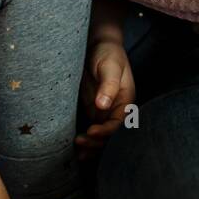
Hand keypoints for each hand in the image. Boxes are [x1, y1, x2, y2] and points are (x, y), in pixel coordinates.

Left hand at [76, 40, 135, 158]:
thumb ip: (109, 85)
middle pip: (109, 135)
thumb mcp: (110, 66)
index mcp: (125, 101)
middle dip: (96, 143)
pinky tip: (72, 147)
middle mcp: (115, 110)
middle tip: (79, 143)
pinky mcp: (90, 111)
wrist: (96, 44)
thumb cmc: (107, 53)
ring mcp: (102, 112)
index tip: (90, 132)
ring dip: (90, 146)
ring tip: (76, 154)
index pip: (118, 124)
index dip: (106, 132)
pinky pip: (89, 130)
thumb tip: (103, 105)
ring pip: (99, 136)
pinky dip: (83, 140)